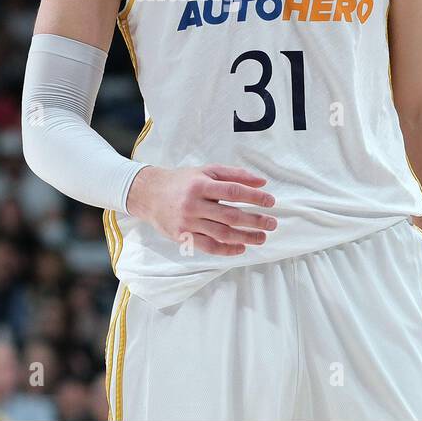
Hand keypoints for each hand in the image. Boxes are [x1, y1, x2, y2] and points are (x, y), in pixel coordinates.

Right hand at [126, 163, 274, 255]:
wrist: (149, 194)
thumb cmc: (183, 181)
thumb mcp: (206, 171)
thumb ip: (235, 175)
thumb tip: (262, 182)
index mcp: (200, 184)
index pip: (233, 192)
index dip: (254, 197)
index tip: (270, 201)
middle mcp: (193, 204)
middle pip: (231, 216)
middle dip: (255, 221)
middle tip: (272, 223)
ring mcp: (187, 222)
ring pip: (222, 234)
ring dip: (246, 237)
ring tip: (261, 237)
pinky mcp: (182, 236)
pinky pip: (209, 246)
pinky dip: (227, 250)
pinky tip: (241, 247)